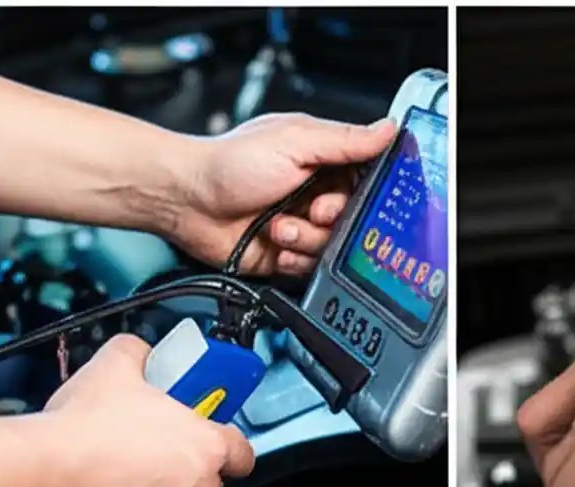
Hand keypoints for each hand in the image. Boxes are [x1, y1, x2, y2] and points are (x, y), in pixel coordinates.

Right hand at [38, 334, 254, 486]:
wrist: (42, 478)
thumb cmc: (80, 430)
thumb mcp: (114, 367)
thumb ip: (139, 354)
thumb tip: (141, 352)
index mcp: (206, 445)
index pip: (240, 451)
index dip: (224, 446)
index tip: (210, 443)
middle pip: (204, 483)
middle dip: (178, 473)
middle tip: (142, 460)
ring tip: (118, 486)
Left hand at [170, 113, 396, 274]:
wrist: (186, 201)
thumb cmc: (227, 163)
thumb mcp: (294, 141)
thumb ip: (345, 141)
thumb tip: (388, 130)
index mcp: (322, 161)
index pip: (367, 180)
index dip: (364, 194)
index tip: (348, 196)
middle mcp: (315, 193)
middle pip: (355, 220)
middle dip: (332, 219)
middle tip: (312, 209)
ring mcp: (302, 225)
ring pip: (334, 247)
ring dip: (307, 239)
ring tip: (279, 226)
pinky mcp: (287, 254)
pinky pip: (311, 268)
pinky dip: (294, 260)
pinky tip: (274, 244)